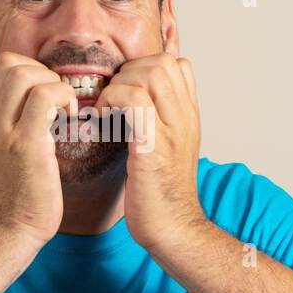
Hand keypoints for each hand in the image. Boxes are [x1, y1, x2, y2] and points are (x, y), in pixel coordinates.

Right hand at [0, 48, 76, 248]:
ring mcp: (3, 130)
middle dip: (40, 72)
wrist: (11, 227)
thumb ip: (5, 118)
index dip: (23, 70)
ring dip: (53, 84)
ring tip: (62, 110)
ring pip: (24, 73)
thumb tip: (26, 94)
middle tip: (55, 101)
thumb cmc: (16, 189)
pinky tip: (69, 119)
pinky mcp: (25, 143)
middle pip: (8, 63)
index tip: (40, 94)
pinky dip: (64, 98)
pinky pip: (45, 97)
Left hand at [93, 52, 205, 251]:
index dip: (145, 67)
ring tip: (107, 109)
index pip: (178, 64)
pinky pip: (134, 100)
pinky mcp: (154, 146)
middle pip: (163, 62)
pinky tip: (103, 119)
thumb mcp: (166, 148)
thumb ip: (156, 121)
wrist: (172, 229)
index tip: (124, 90)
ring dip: (120, 85)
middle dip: (129, 71)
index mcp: (189, 116)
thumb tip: (131, 102)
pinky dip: (112, 101)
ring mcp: (173, 130)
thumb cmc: (160, 193)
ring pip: (151, 74)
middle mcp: (186, 118)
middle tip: (112, 99)